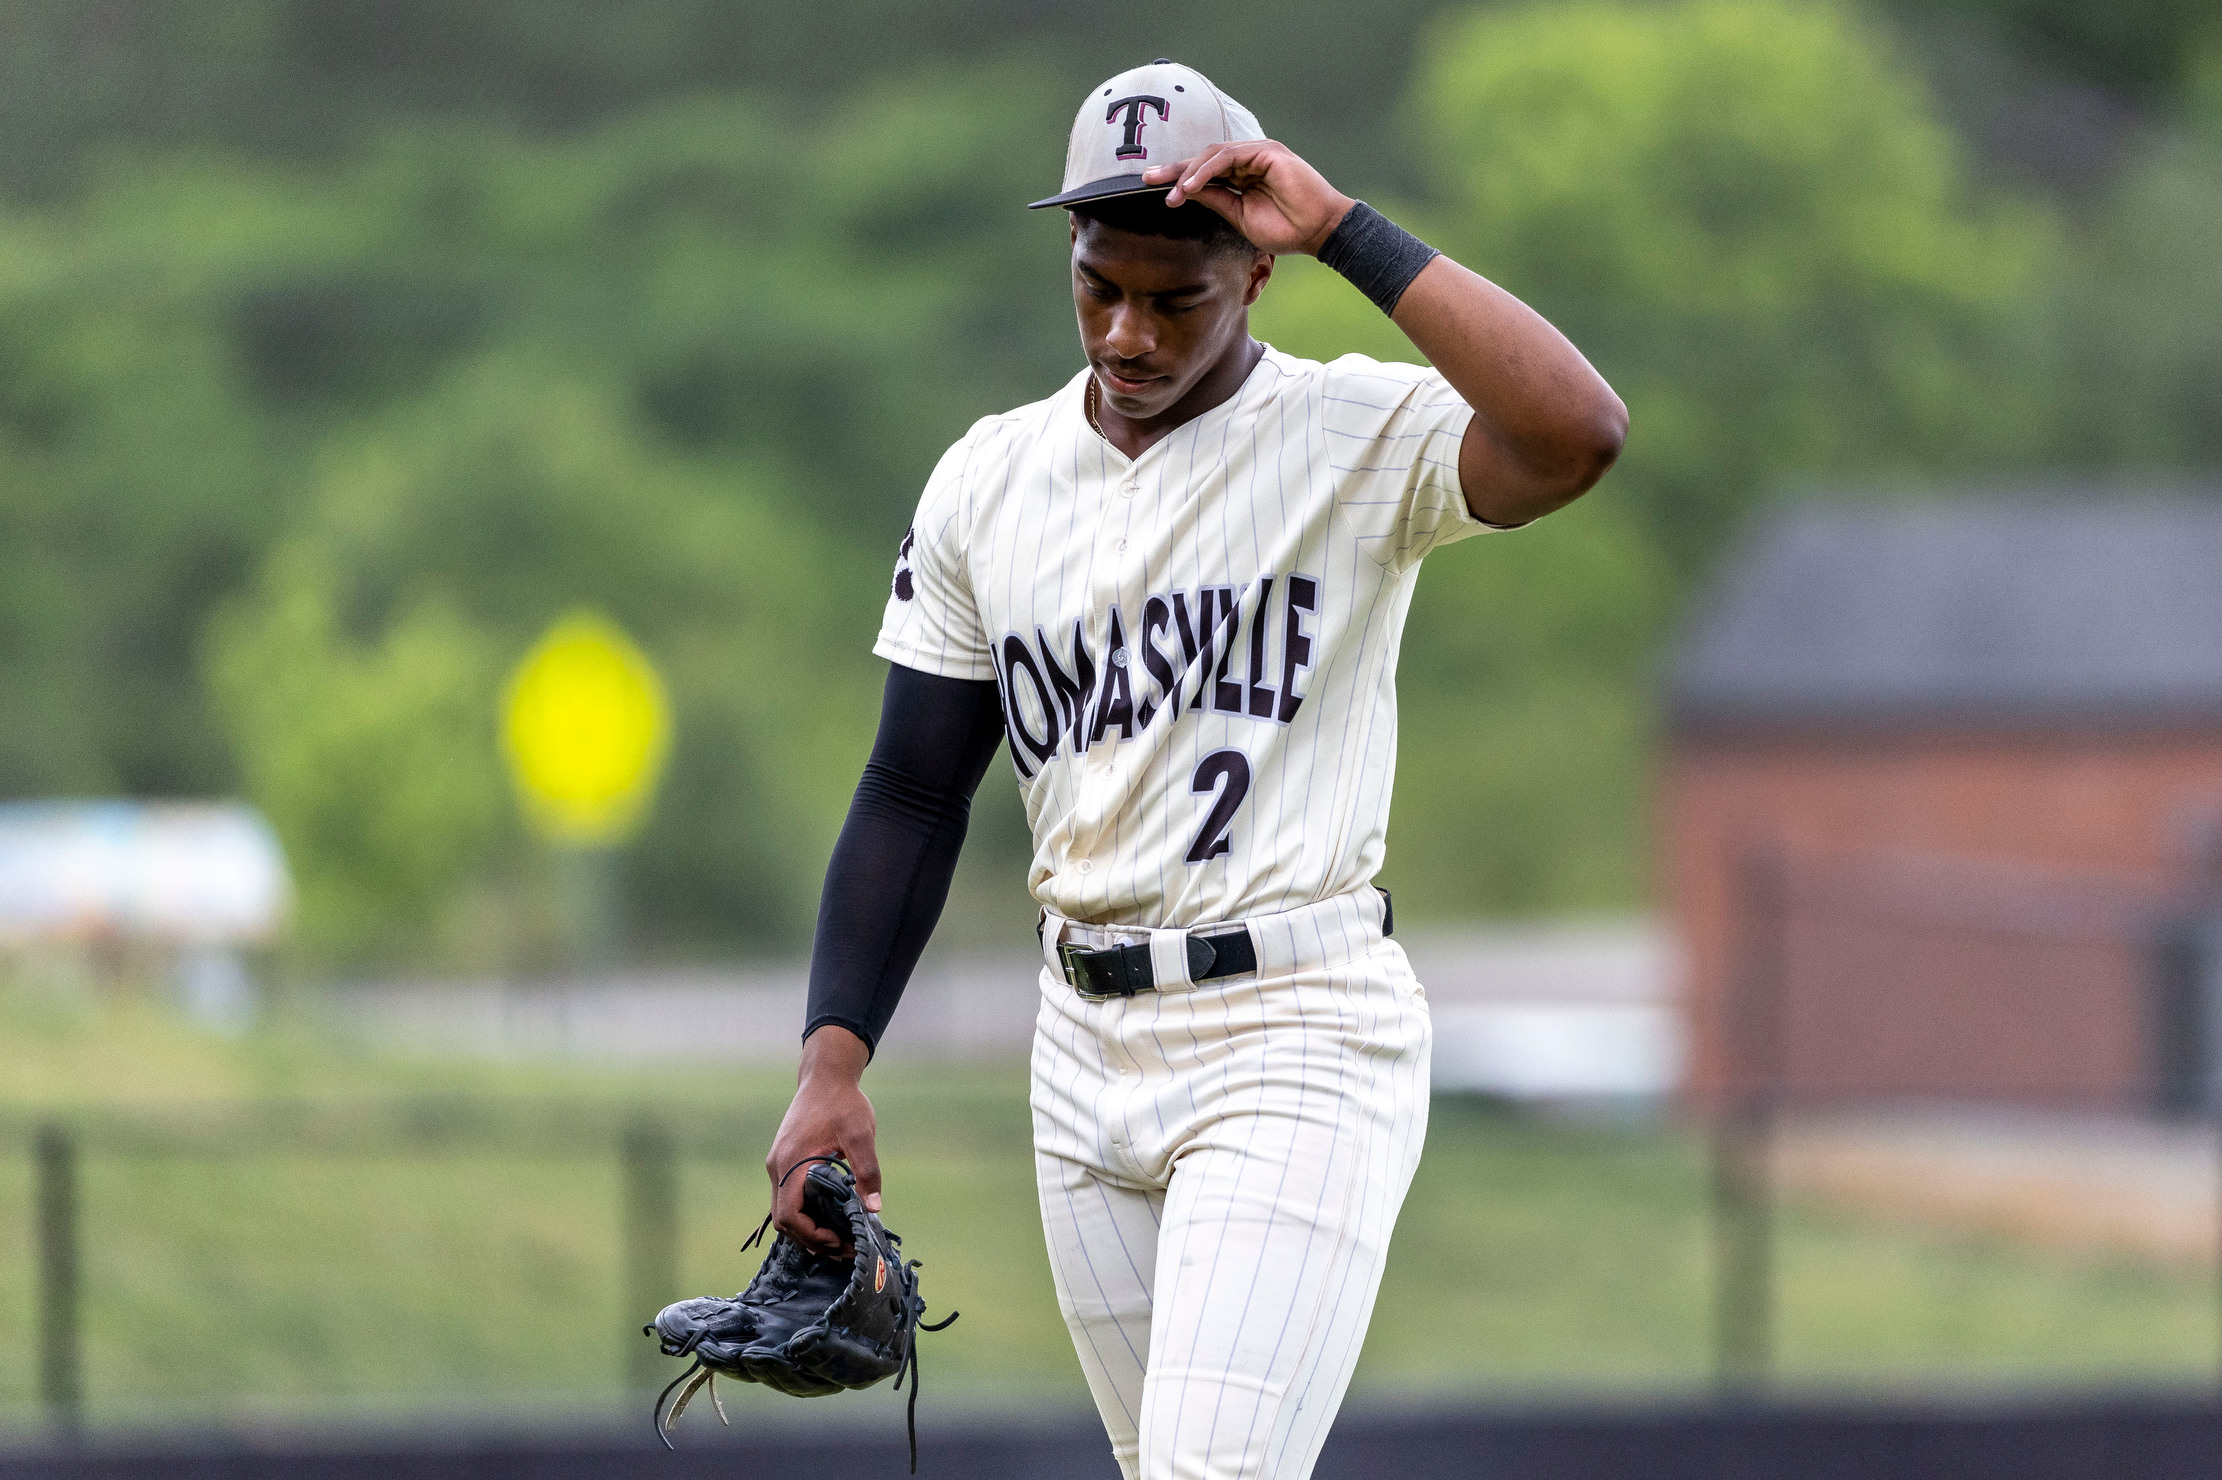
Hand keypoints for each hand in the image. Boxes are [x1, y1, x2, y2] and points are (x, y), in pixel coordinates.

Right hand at [765, 1025, 879, 1257]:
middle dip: (810, 1238)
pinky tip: (828, 1217)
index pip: (789, 1215)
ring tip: (837, 1237)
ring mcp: (778, 1164)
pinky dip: (804, 1213)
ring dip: (806, 1228)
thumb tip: (874, 1208)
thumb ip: (866, 1170)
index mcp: (791, 1162)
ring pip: (783, 1210)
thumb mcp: (860, 1135)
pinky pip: (787, 1197)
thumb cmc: (843, 1102)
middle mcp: (778, 1167)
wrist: (826, 1076)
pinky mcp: (784, 1161)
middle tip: (841, 1246)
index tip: (837, 1239)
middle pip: (783, 1219)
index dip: (811, 1234)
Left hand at [1143, 142, 1355, 257]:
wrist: (1318, 232)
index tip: (1153, 188)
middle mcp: (1249, 161)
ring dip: (1188, 173)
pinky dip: (1207, 171)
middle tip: (1146, 179)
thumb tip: (1186, 193)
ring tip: (1172, 193)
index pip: (1205, 173)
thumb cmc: (1286, 229)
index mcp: (1243, 176)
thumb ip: (1217, 200)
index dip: (1179, 179)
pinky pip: (1228, 157)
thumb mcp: (1240, 216)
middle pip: (1203, 159)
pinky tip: (1191, 187)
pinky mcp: (1266, 152)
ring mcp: (1258, 153)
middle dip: (1174, 170)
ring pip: (1213, 156)